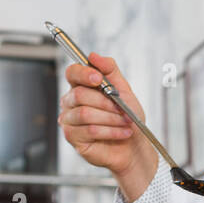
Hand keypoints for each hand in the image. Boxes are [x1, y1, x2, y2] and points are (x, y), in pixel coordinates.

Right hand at [57, 52, 157, 200]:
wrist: (134, 146)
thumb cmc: (127, 119)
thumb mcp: (123, 90)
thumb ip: (110, 70)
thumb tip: (93, 56)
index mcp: (81, 87)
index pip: (72, 73)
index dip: (84, 74)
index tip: (99, 79)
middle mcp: (71, 102)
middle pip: (80, 95)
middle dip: (106, 103)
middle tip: (121, 109)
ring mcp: (69, 120)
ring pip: (85, 114)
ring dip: (110, 118)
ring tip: (124, 122)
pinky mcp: (73, 138)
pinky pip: (90, 131)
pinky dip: (111, 131)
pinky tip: (122, 133)